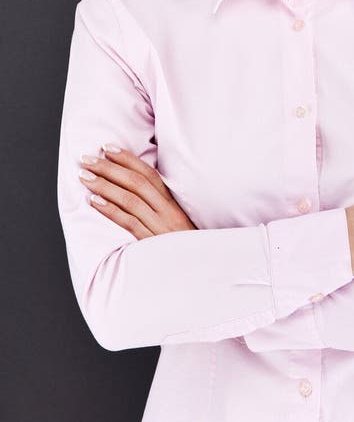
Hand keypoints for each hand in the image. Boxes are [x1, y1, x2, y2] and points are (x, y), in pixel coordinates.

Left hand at [78, 145, 197, 239]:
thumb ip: (160, 210)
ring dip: (105, 185)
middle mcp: (167, 211)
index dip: (127, 159)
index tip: (107, 148)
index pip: (149, 174)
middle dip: (109, 168)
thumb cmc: (185, 249)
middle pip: (136, 182)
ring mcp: (160, 226)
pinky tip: (94, 202)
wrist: (201, 273)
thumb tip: (133, 194)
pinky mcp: (152, 243)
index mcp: (173, 204)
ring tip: (85, 177)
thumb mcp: (178, 225)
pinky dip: (111, 210)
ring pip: (130, 199)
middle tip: (87, 159)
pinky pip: (129, 222)